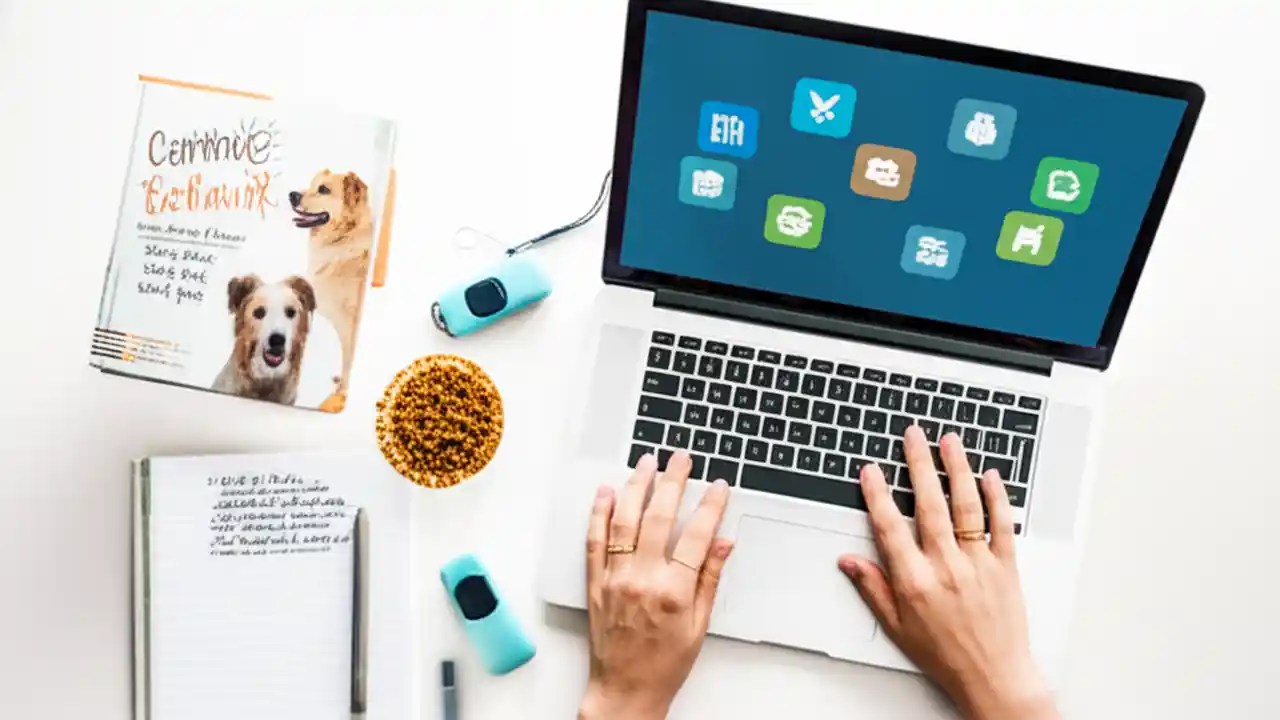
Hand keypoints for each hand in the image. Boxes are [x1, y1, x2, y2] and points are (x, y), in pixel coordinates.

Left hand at [578, 452, 733, 719]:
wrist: (625, 690)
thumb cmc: (665, 664)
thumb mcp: (700, 625)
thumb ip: (710, 578)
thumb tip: (723, 541)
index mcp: (674, 592)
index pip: (696, 536)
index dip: (710, 506)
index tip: (718, 487)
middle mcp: (642, 580)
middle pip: (658, 518)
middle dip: (672, 482)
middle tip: (681, 458)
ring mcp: (615, 579)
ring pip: (623, 520)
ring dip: (636, 487)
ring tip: (646, 463)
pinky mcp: (595, 583)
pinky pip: (595, 540)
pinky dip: (599, 513)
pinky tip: (606, 492)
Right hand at [839, 427, 1059, 719]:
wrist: (993, 677)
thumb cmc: (945, 655)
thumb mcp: (896, 626)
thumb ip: (873, 588)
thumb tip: (849, 561)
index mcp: (915, 582)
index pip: (890, 527)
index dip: (878, 495)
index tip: (871, 471)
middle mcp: (947, 568)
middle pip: (930, 505)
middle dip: (919, 465)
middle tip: (913, 436)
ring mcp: (979, 565)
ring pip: (966, 507)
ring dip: (957, 470)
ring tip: (949, 442)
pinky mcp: (1007, 567)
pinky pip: (1003, 526)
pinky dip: (997, 498)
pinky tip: (990, 476)